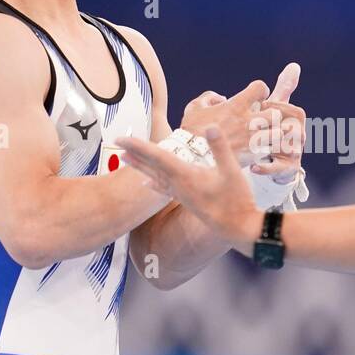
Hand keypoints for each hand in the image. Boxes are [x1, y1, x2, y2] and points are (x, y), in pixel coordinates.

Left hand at [118, 126, 260, 252]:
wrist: (238, 228)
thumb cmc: (236, 200)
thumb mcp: (232, 171)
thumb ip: (220, 148)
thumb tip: (211, 126)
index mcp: (186, 175)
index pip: (158, 157)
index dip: (139, 146)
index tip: (121, 139)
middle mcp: (178, 185)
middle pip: (151, 166)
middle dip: (134, 152)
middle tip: (116, 142)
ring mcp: (181, 194)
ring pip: (154, 176)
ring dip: (140, 166)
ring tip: (124, 157)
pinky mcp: (186, 200)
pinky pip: (163, 189)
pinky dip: (153, 183)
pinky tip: (145, 184)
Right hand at [180, 80, 269, 165]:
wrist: (191, 156)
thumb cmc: (191, 131)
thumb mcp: (195, 107)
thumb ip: (209, 98)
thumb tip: (221, 98)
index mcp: (235, 106)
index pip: (260, 88)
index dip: (260, 90)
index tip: (257, 97)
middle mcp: (247, 121)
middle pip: (276, 112)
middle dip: (273, 114)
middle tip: (265, 118)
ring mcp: (251, 139)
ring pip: (278, 133)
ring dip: (275, 133)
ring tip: (268, 135)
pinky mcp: (251, 155)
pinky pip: (269, 151)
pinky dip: (268, 150)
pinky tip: (262, 150)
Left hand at [249, 62, 305, 182]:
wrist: (278, 158)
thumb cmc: (275, 126)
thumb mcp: (278, 107)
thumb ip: (285, 87)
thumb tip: (295, 65)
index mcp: (296, 117)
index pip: (289, 109)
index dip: (274, 107)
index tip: (259, 106)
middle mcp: (299, 134)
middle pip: (290, 129)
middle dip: (272, 127)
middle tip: (253, 126)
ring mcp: (295, 152)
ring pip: (285, 149)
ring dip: (269, 147)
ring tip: (252, 146)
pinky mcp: (288, 169)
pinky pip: (279, 169)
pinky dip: (266, 168)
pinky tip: (253, 167)